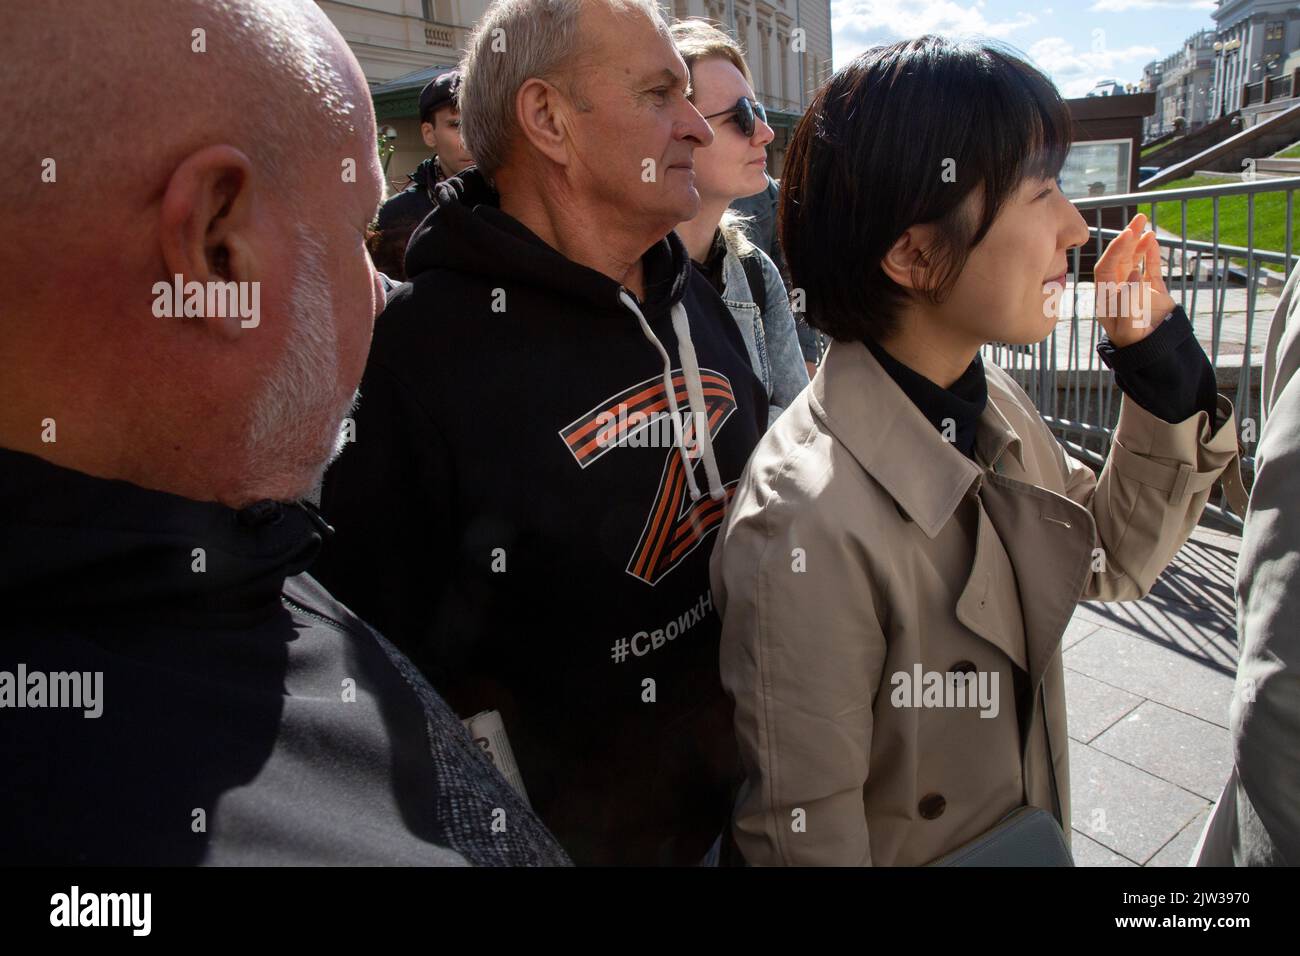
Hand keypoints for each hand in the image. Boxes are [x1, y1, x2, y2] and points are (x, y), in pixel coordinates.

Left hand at [1094, 213, 1174, 347]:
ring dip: (1139, 242)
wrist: (1156, 353)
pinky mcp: (1153, 291)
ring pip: (1134, 260)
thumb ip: (1129, 302)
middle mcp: (1118, 290)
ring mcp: (1136, 288)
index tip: (1126, 235)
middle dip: (1127, 238)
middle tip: (1137, 219)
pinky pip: (1151, 268)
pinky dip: (1151, 254)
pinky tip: (1153, 240)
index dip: (1115, 251)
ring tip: (1145, 222)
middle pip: (1119, 259)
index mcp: (1106, 298)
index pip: (1106, 268)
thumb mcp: (1128, 326)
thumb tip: (1134, 274)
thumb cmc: (1136, 344)